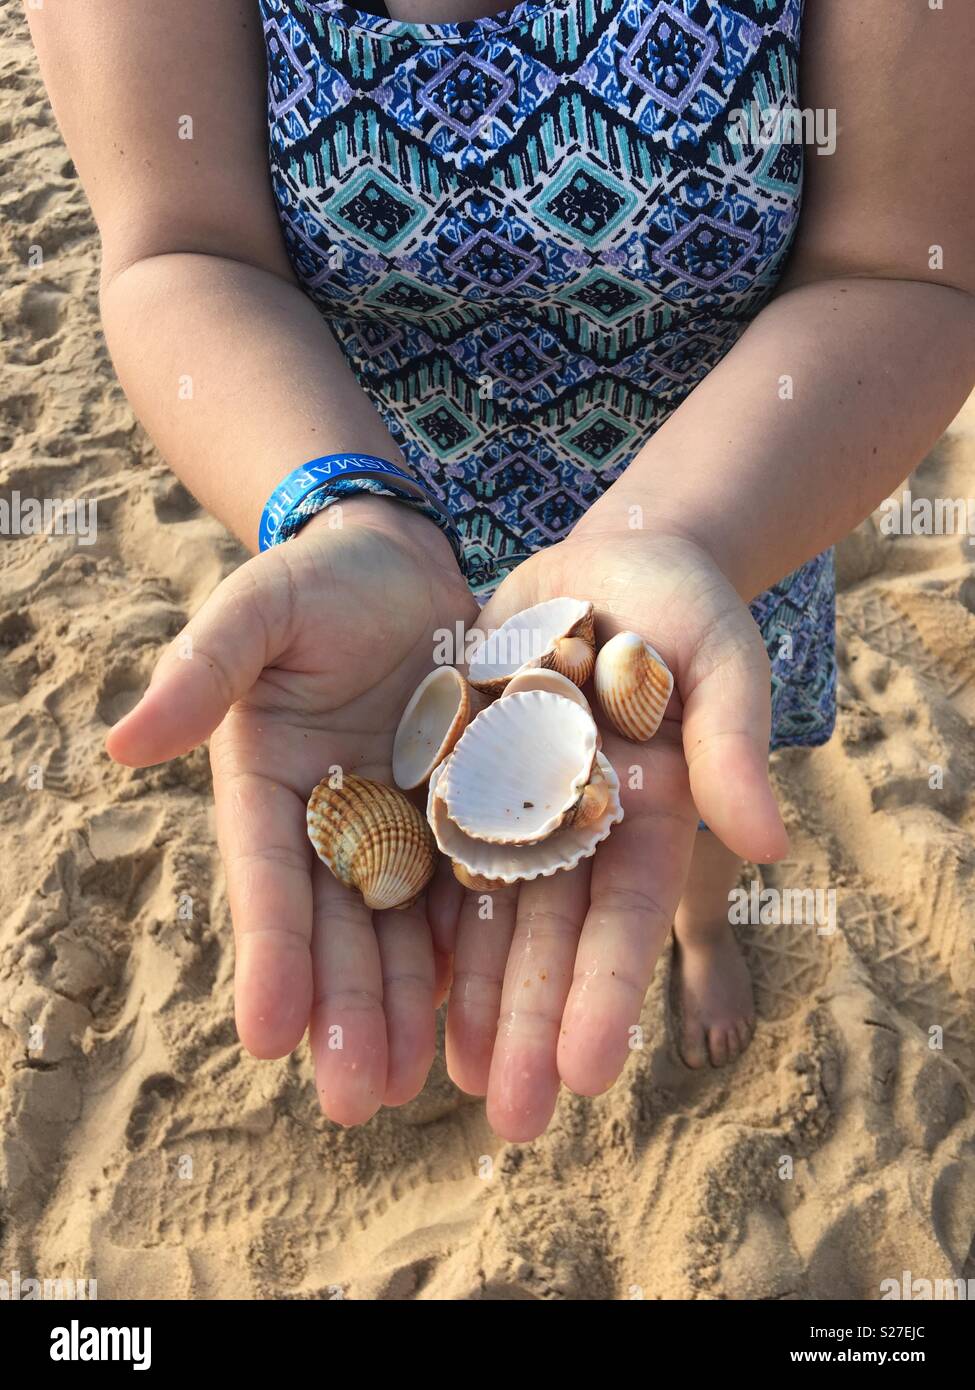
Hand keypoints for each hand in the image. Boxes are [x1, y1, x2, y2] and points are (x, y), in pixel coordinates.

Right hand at [107, 497, 477, 1124]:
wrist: (404, 566)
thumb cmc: (321, 582)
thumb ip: (204, 669)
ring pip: (405, 930)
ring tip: (416, 1085)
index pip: (268, 879)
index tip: (265, 1034)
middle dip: (346, 1011)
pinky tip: (487, 1017)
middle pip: (339, 927)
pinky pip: (472, 892)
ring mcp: (401, 827)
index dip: (268, 955)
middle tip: (354, 1100)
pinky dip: (475, 954)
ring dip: (409, 1007)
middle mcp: (332, 824)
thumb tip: (124, 744)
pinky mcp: (467, 816)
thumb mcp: (260, 610)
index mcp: (270, 787)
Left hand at [430, 530, 788, 1139]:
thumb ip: (732, 741)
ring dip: (475, 997)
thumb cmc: (680, 606)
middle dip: (534, 1024)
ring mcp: (517, 810)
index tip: (591, 1074)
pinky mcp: (461, 781)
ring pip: (490, 914)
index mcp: (649, 815)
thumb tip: (766, 842)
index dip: (608, 989)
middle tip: (511, 1119)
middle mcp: (581, 830)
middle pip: (553, 936)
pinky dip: (424, 917)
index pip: (628, 913)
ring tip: (447, 1083)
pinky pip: (435, 855)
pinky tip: (401, 986)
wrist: (603, 566)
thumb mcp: (718, 657)